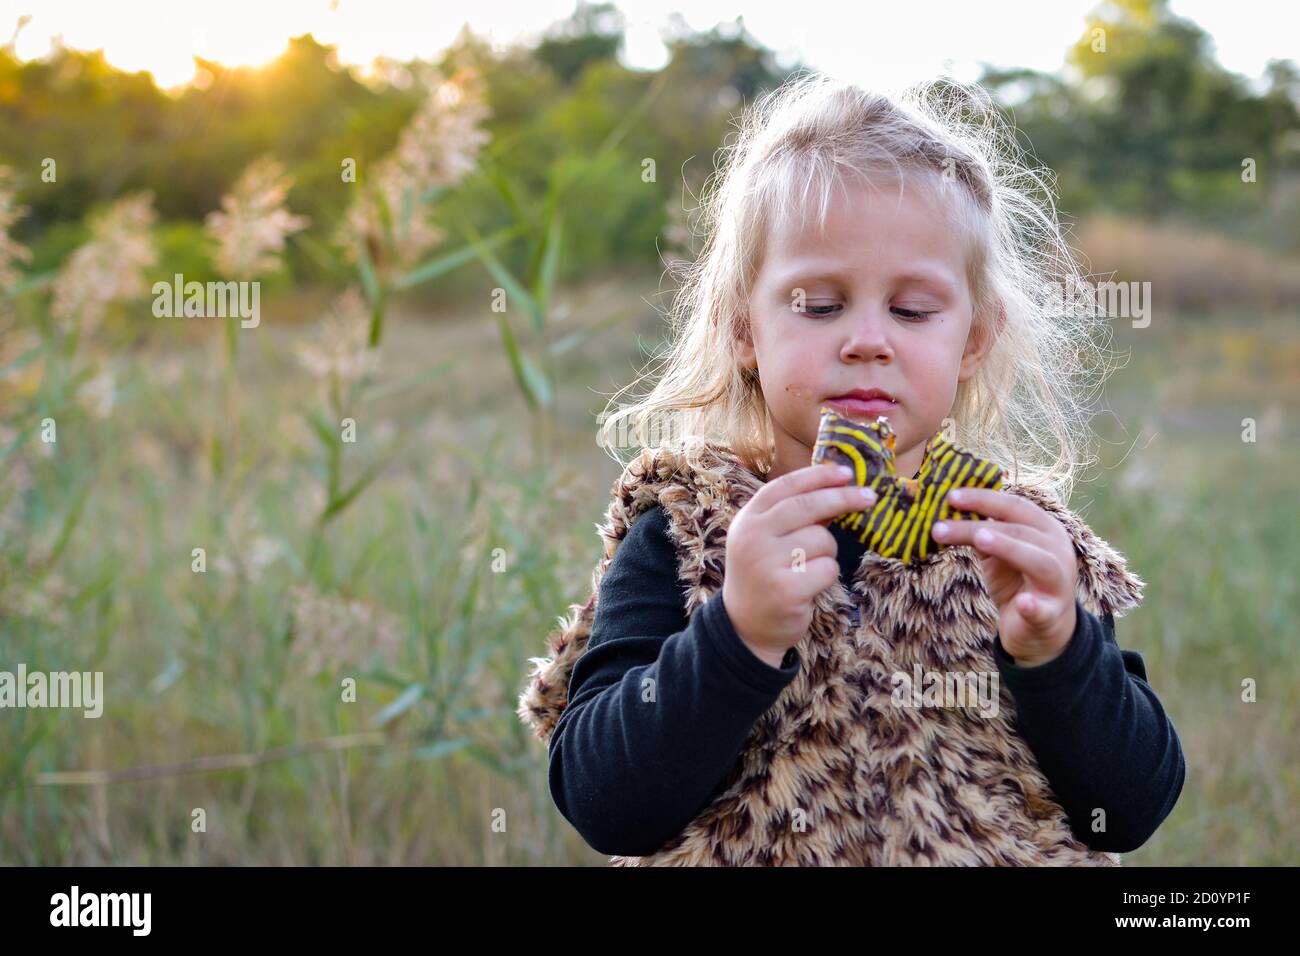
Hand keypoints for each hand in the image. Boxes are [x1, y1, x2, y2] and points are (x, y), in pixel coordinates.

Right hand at [722, 464, 877, 666]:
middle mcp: (753, 537)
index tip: (846, 472)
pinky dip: (827, 575)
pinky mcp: (787, 589)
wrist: (745, 626)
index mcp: (748, 519)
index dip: (818, 475)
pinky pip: (828, 569)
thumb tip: (838, 488)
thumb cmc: (765, 574)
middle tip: (868, 497)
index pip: (785, 486)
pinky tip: (809, 585)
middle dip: (843, 498)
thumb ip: (795, 515)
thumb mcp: (768, 539)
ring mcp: (767, 563)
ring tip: (808, 567)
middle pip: (808, 506)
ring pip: (823, 540)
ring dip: (828, 552)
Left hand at [931, 487, 1077, 666]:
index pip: (1015, 506)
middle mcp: (1057, 550)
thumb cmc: (1017, 581)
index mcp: (1045, 529)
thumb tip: (949, 510)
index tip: (949, 496)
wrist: (1040, 628)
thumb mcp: (997, 553)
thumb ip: (982, 532)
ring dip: (1009, 548)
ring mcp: (1058, 582)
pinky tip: (1022, 604)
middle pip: (1019, 531)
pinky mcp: (1050, 614)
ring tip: (980, 539)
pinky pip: (1042, 610)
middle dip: (978, 525)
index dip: (983, 499)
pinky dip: (1032, 606)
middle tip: (940, 525)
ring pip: (1038, 561)